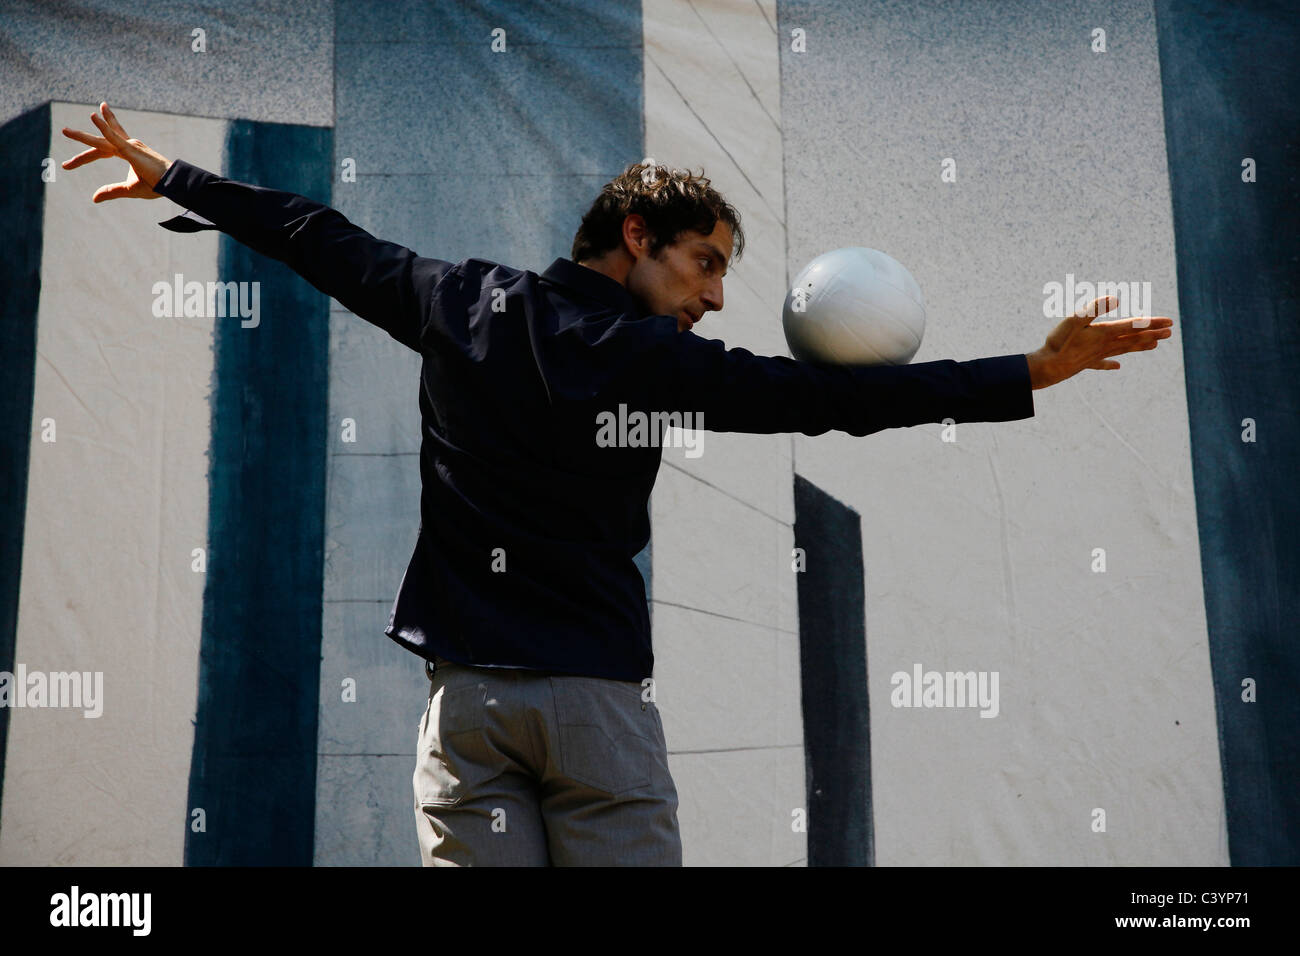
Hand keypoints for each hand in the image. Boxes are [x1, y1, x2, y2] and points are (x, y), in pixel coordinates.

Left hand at [61, 102, 171, 201]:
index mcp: (128, 153)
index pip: (102, 151)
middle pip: (99, 143)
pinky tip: (94, 117)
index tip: (68, 165)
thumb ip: (111, 191)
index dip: (85, 157)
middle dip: (81, 138)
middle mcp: (127, 145)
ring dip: (83, 136)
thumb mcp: (130, 189)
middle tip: (64, 131)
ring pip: (101, 140)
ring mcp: (129, 146)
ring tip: (65, 131)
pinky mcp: (131, 149)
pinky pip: (113, 137)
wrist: (173, 184)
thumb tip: (93, 198)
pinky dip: (104, 128)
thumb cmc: (157, 185)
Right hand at [1027, 295, 1173, 389]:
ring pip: (1123, 349)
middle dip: (1152, 334)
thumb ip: (1094, 308)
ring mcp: (1097, 355)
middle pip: (1133, 339)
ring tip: (1155, 345)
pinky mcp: (1086, 363)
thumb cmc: (1060, 342)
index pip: (1134, 326)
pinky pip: (1102, 363)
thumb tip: (1115, 298)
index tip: (1169, 322)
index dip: (1152, 323)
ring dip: (1139, 346)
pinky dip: (1110, 363)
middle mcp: (1105, 345)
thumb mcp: (1074, 319)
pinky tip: (1117, 366)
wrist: (1048, 368)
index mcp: (1105, 333)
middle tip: (1169, 332)